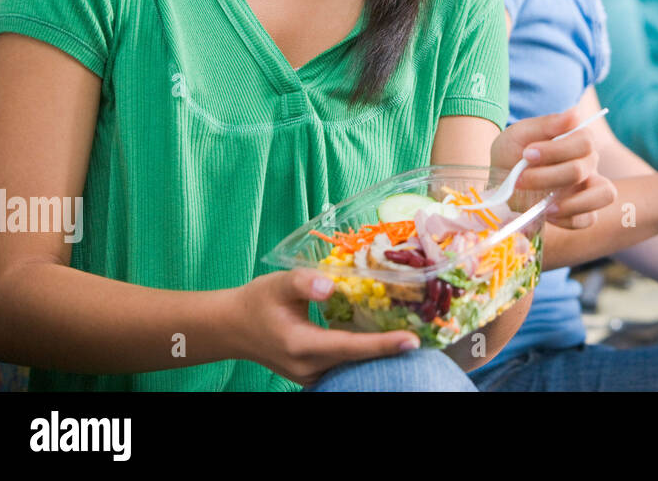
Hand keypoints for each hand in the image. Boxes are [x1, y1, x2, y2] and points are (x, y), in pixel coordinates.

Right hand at [230, 269, 417, 386]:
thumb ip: (304, 282)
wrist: (231, 327)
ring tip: (412, 334)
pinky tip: (384, 339)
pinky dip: (364, 354)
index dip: (382, 345)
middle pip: (358, 361)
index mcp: (301, 345)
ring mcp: (310, 375)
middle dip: (390, 350)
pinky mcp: (313, 374)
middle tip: (427, 334)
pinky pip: (345, 366)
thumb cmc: (256, 301)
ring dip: (380, 353)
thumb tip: (332, 285)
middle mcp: (308, 367)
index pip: (350, 347)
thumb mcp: (277, 283)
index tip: (412, 341)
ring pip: (353, 367)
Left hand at [493, 107, 615, 228]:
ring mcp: (587, 188)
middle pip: (582, 168)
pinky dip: (569, 219)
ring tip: (545, 207)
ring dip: (571, 202)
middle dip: (547, 176)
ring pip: (603, 194)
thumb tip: (574, 113)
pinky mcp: (582, 212)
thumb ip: (546, 124)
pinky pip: (589, 219)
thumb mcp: (519, 134)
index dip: (557, 150)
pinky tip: (547, 214)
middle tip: (520, 179)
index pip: (584, 141)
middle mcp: (588, 161)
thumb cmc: (511, 155)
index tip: (527, 154)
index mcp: (576, 138)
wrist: (498, 184)